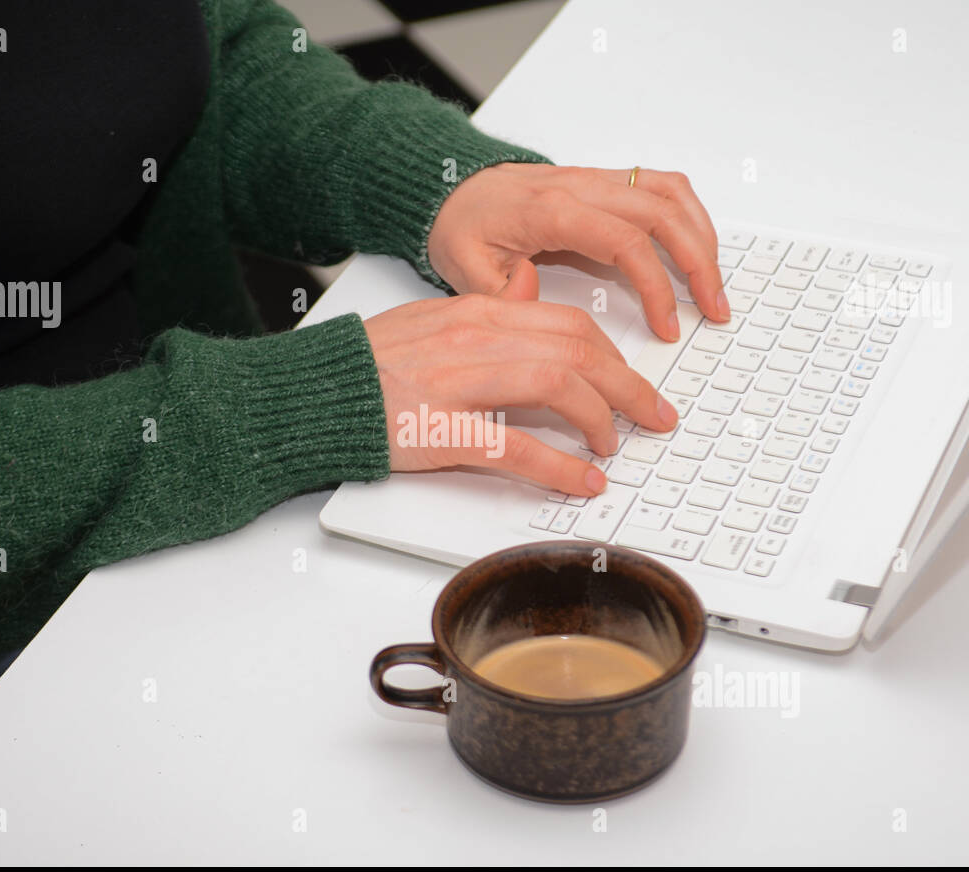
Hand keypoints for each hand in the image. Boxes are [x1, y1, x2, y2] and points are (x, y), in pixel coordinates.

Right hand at [365, 261, 677, 496]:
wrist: (313, 392)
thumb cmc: (367, 364)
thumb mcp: (431, 319)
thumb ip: (485, 311)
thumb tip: (531, 293)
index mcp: (476, 312)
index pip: (567, 323)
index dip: (614, 356)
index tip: (634, 381)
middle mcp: (475, 339)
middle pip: (577, 349)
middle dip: (628, 385)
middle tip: (655, 416)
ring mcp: (459, 384)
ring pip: (557, 386)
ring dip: (600, 418)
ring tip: (614, 446)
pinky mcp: (442, 431)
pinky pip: (516, 446)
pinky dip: (559, 467)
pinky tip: (582, 481)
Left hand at [427, 163, 729, 341]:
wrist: (453, 188)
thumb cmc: (462, 227)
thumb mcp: (464, 267)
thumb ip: (498, 290)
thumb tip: (531, 300)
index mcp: (552, 210)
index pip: (625, 241)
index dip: (655, 285)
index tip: (666, 325)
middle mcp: (582, 187)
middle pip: (662, 213)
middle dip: (698, 263)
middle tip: (714, 308)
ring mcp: (597, 181)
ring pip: (671, 193)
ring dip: (702, 236)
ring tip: (715, 284)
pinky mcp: (605, 183)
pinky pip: (662, 186)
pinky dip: (689, 215)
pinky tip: (698, 248)